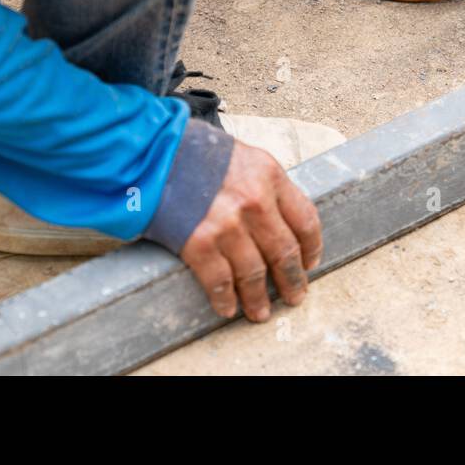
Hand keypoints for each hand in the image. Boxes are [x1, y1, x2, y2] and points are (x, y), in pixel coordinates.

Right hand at [179, 140, 322, 321]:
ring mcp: (227, 224)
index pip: (305, 219)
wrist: (153, 154)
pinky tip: (228, 308)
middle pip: (284, 251)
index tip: (310, 262)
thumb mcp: (243, 157)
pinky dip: (225, 298)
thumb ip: (264, 185)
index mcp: (270, 176)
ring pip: (254, 273)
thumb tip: (279, 219)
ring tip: (261, 312)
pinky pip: (220, 281)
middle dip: (292, 279)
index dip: (311, 247)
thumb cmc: (197, 152)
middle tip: (295, 296)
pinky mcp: (199, 243)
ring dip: (259, 297)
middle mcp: (254, 201)